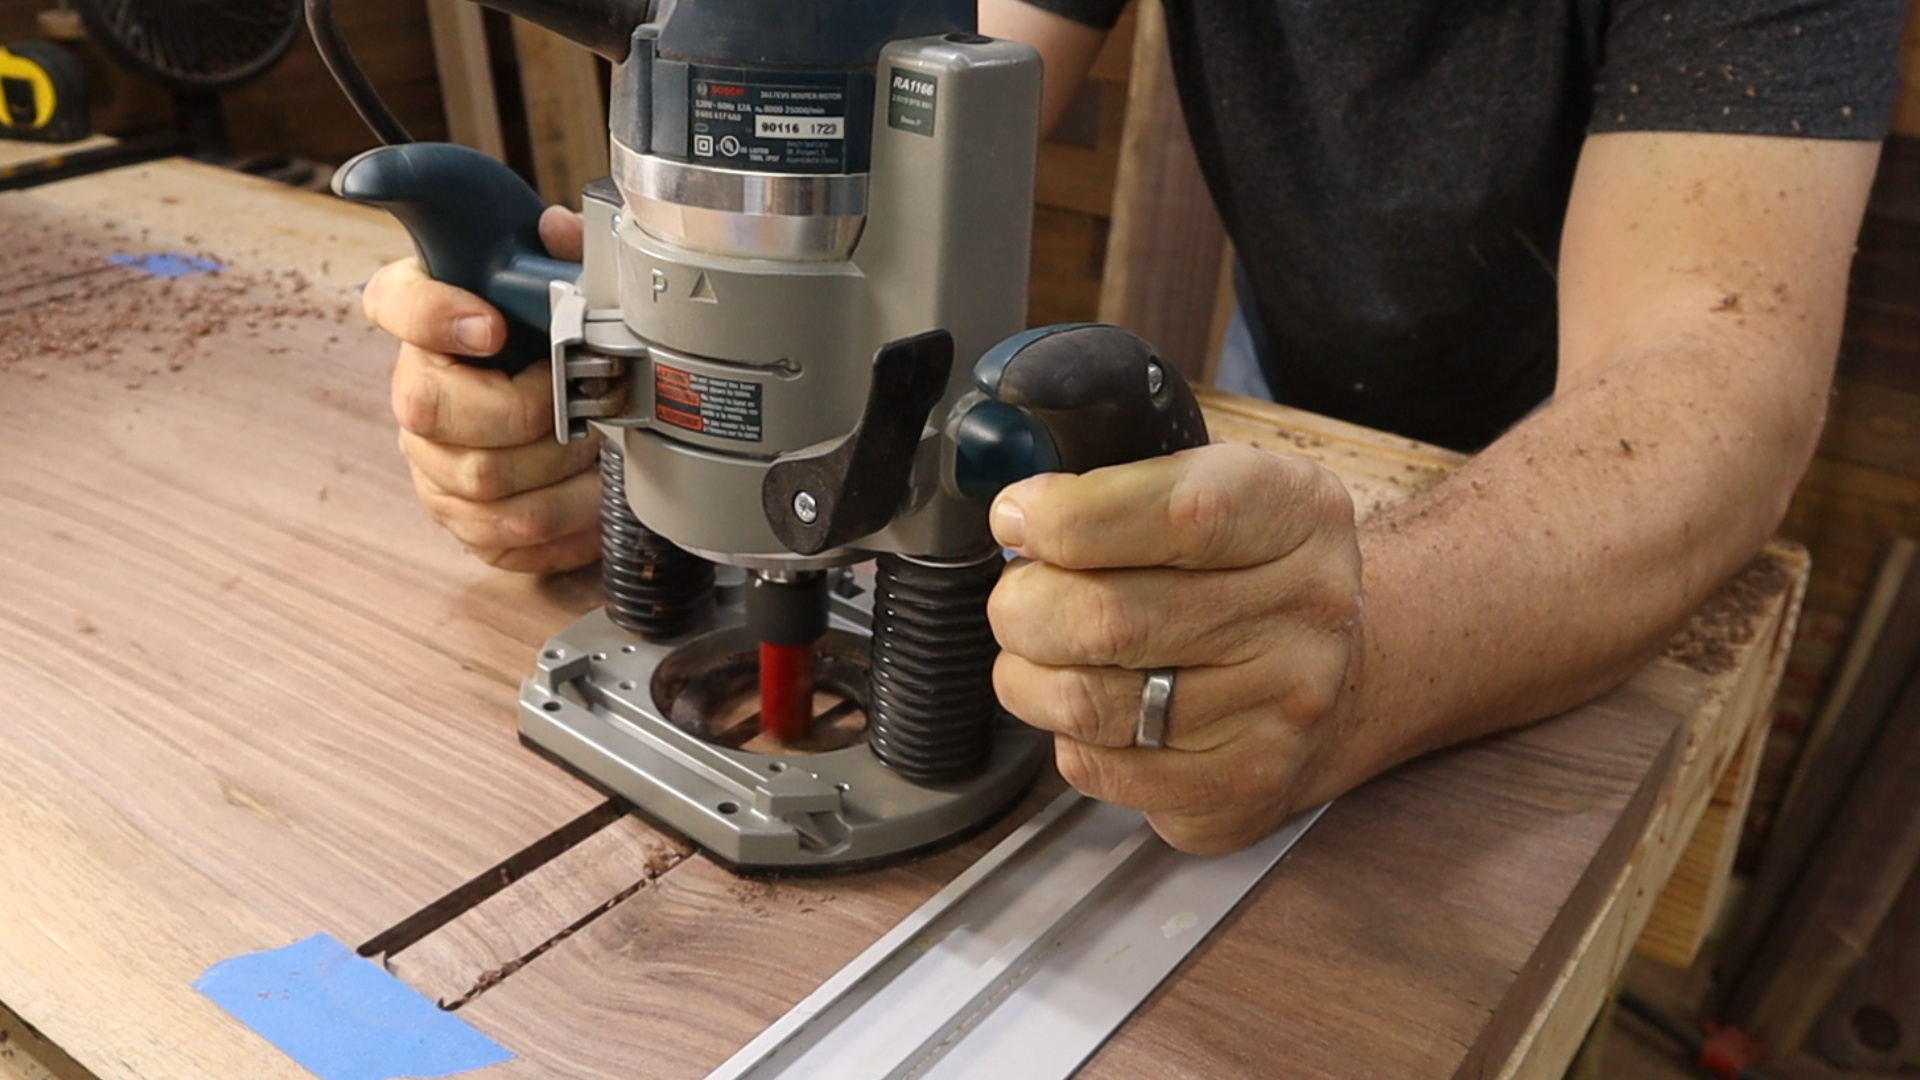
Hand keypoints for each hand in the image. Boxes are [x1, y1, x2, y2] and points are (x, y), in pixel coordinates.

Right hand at [363, 206, 601, 572]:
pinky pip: (500, 539)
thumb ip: (560, 251)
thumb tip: (560, 232)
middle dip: (528, 412)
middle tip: (582, 406)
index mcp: (429, 316)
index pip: (395, 302)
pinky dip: (562, 527)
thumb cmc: (550, 343)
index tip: (489, 324)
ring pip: (480, 481)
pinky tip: (593, 502)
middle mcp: (416, 389)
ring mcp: (432, 461)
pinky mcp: (460, 518)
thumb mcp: (556, 284)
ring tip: (602, 454)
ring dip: (558, 472)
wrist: (563, 411)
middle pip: (434, 410)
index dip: (435, 316)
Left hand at [986, 443, 1363, 853]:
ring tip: (1040, 655)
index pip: (1179, 513)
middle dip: (1024, 608)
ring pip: (1089, 704)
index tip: (1016, 521)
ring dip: (1029, 678)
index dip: (1070, 518)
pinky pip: (1102, 770)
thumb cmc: (1243, 569)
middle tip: (1019, 600)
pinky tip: (1096, 711)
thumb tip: (1019, 516)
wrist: (1334, 669)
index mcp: (1297, 511)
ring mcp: (1281, 707)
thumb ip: (1123, 488)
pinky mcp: (1246, 784)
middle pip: (1110, 619)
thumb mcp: (1215, 487)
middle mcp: (1305, 609)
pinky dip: (1069, 739)